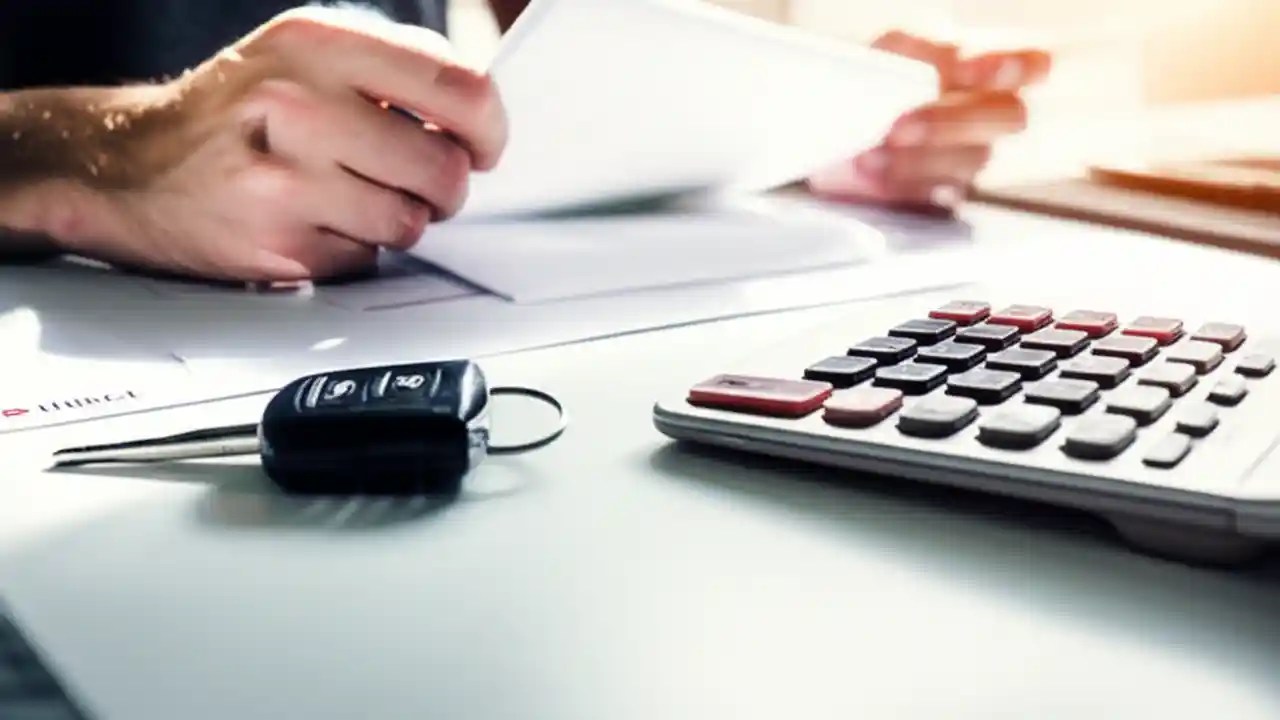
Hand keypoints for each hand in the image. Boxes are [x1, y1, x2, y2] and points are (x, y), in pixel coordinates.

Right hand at [63, 6, 506, 281]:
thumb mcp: (305, 56)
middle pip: (443, 169)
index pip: (459, 88)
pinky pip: (364, 260)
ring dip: (398, 221)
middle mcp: (300, 105)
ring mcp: (285, 178)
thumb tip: (481, 117)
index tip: (486, 147)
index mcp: (320, 45)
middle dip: (444, 188)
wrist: (128, 164)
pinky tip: (314, 223)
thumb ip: (391, 73)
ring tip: (353, 198)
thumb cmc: (236, 111)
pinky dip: (353, 249)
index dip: (490, 129)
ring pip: (409, 222)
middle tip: (419, 183)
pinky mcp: (275, 243)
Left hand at [807, 31, 1049, 212]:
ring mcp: (967, 159)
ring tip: (869, 154)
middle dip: (951, 122)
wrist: (824, 142)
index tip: (970, 72)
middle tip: (900, 127)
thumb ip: (920, 54)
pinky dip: (903, 184)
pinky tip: (875, 174)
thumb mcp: (885, 58)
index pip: (1028, 67)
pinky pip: (940, 195)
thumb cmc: (865, 92)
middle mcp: (983, 118)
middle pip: (1007, 117)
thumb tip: (949, 62)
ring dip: (916, 158)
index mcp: (977, 76)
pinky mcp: (944, 197)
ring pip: (969, 160)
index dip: (1015, 68)